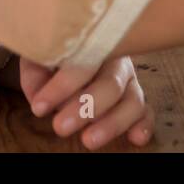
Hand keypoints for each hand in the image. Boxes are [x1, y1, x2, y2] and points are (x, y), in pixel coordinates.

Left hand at [0, 53, 152, 149]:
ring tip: (89, 140)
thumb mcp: (41, 56)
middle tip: (61, 126)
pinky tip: (136, 138)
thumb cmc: (57, 54)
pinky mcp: (135, 101)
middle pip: (111, 84)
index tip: (39, 107)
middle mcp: (117, 62)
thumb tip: (39, 97)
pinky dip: (144, 125)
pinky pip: (146, 112)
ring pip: (133, 101)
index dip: (63, 85)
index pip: (84, 62)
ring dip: (113, 123)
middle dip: (86, 107)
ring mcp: (129, 82)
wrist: (74, 47)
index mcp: (95, 44)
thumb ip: (36, 73)